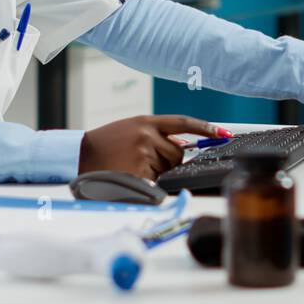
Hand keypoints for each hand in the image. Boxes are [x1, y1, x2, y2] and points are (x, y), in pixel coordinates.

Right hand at [78, 114, 221, 178]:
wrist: (79, 154)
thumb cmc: (107, 144)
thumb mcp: (132, 130)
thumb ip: (156, 135)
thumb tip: (182, 146)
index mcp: (147, 121)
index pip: (183, 122)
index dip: (205, 128)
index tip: (223, 133)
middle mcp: (147, 135)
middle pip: (178, 152)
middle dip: (168, 160)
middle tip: (142, 159)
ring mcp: (143, 153)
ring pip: (168, 167)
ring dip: (157, 171)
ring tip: (132, 165)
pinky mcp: (138, 172)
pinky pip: (157, 180)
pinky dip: (149, 181)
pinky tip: (131, 174)